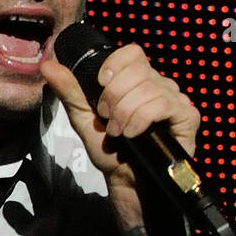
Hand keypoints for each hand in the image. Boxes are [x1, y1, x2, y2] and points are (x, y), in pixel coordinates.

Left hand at [39, 42, 199, 188]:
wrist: (125, 182)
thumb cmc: (110, 152)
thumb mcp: (84, 118)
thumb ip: (69, 90)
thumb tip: (48, 64)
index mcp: (138, 80)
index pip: (131, 53)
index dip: (112, 69)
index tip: (101, 90)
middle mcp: (159, 85)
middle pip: (137, 71)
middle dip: (114, 99)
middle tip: (110, 121)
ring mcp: (175, 99)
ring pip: (148, 88)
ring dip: (126, 114)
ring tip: (121, 132)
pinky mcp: (187, 116)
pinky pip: (163, 104)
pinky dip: (142, 119)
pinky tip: (135, 134)